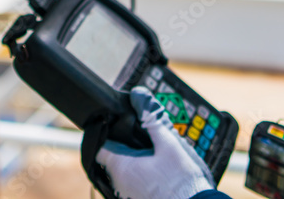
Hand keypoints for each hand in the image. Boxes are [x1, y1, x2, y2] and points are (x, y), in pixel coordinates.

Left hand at [95, 87, 214, 198]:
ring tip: (150, 147)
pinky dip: (138, 170)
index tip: (116, 121)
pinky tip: (154, 164)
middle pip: (112, 155)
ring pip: (122, 168)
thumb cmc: (183, 182)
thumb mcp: (169, 143)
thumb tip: (139, 95)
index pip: (100, 145)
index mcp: (121, 167)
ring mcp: (127, 193)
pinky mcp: (137, 198)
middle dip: (123, 142)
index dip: (106, 130)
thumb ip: (152, 118)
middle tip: (139, 131)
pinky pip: (132, 180)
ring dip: (132, 157)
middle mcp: (119, 182)